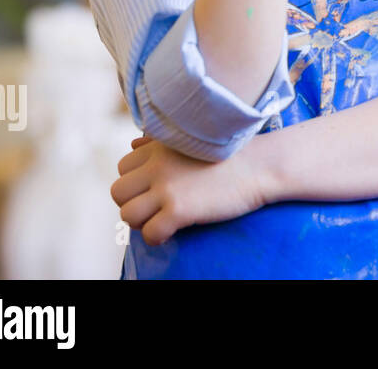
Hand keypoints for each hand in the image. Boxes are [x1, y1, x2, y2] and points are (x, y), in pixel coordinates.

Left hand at [111, 135, 265, 245]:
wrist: (259, 165)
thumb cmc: (231, 153)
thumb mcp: (192, 139)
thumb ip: (160, 142)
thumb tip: (133, 145)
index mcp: (159, 147)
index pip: (123, 168)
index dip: (136, 182)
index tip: (153, 189)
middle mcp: (157, 166)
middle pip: (118, 192)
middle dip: (133, 203)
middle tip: (154, 208)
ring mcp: (166, 188)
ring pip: (127, 215)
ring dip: (142, 222)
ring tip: (162, 220)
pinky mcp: (178, 210)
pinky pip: (149, 234)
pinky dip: (157, 238)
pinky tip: (172, 231)